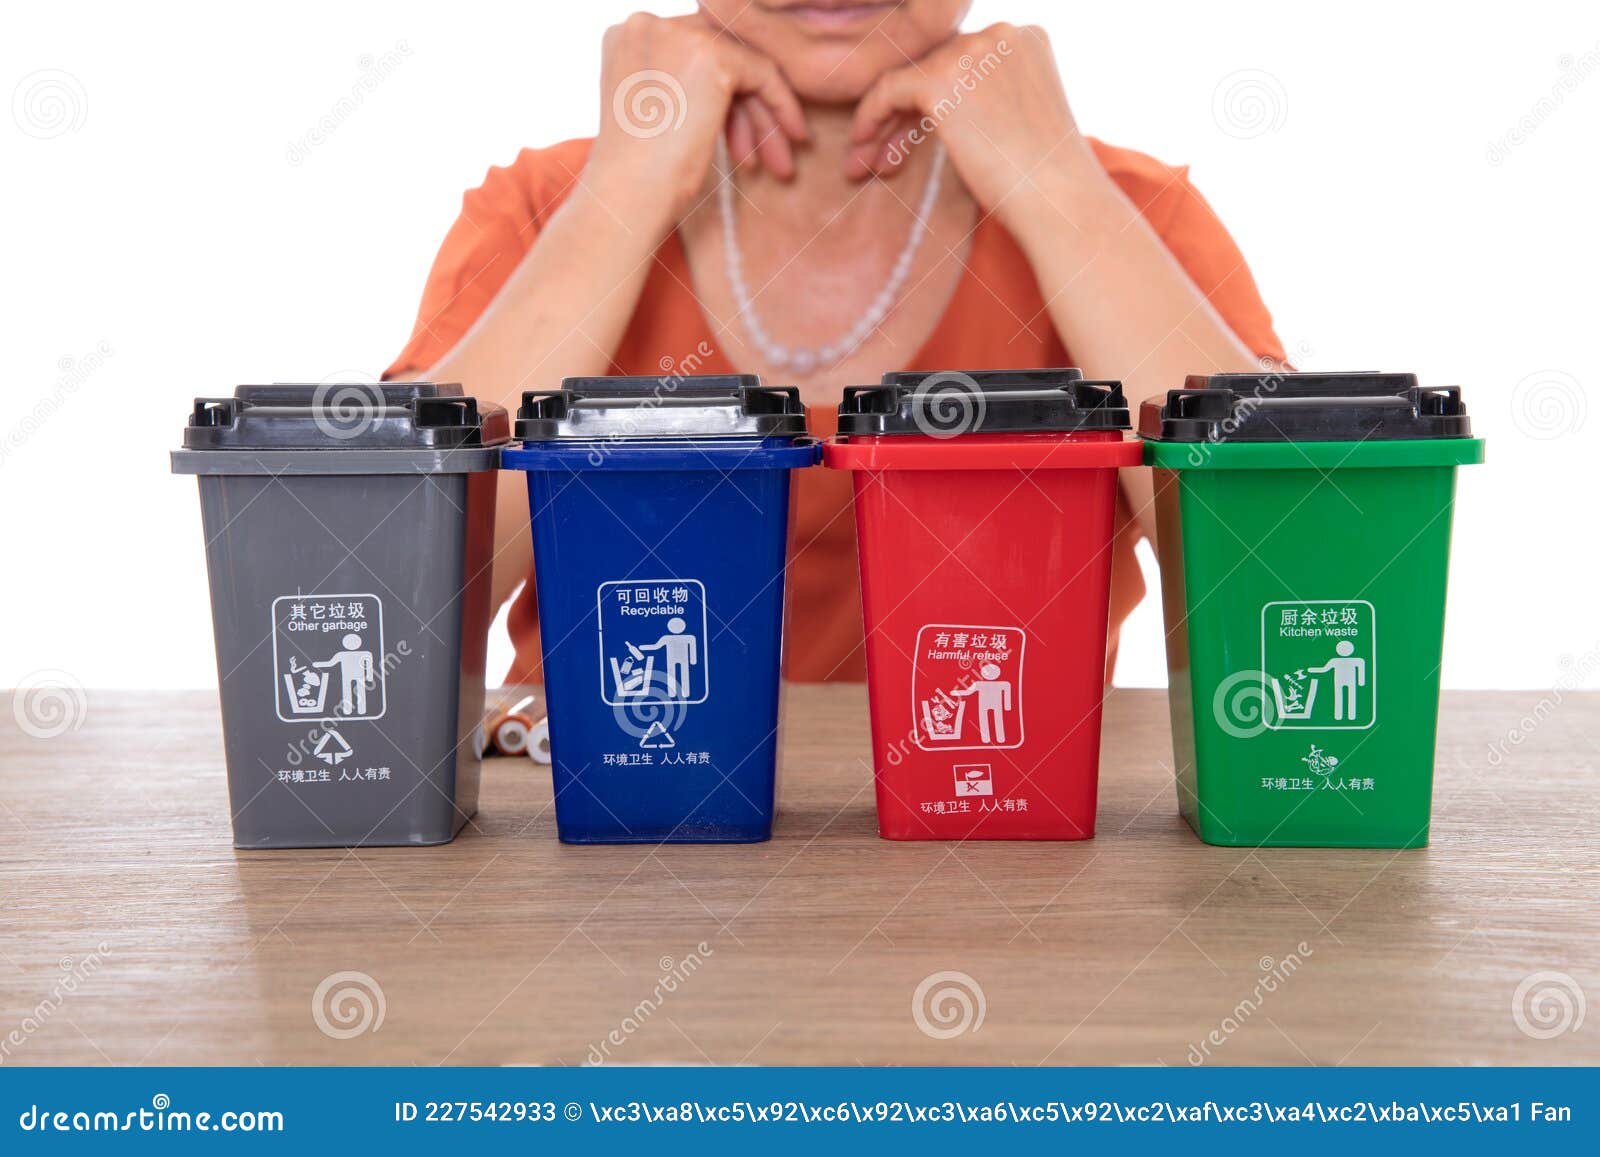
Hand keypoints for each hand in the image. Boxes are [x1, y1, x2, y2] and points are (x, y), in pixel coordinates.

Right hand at [588, 13, 807, 223]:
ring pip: (744, 64)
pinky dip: (781, 105)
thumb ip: (680, 86)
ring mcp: (677, 34)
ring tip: (780, 164)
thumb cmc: (637, 176)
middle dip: (748, 108)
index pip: (694, 52)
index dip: (724, 98)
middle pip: (721, 54)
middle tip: (771, 155)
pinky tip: (793, 137)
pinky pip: (763, 72)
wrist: (627, 198)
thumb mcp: (655, 115)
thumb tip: (728, 86)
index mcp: (628, 35)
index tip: (743, 139)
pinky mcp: (710, 55)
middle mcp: (647, 23)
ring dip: (764, 116)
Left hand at [847, 25, 1101, 241]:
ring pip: (907, 80)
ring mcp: (971, 52)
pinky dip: (869, 117)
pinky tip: (861, 148)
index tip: (912, 145)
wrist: (1059, 202)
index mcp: (1025, 40)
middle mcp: (1000, 34)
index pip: (961, 62)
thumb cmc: (1046, 182)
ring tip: (863, 165)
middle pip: (931, 68)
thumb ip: (989, 100)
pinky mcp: (941, 80)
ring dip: (882, 124)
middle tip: (882, 157)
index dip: (930, 104)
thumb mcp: (1022, 121)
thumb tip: (948, 111)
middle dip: (903, 115)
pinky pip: (887, 91)